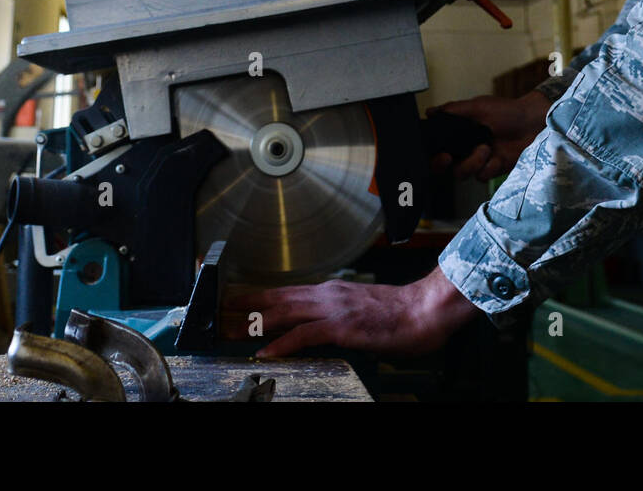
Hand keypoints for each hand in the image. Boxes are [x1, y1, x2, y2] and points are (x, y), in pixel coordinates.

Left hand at [223, 267, 479, 357]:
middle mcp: (327, 294)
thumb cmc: (400, 314)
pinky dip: (281, 343)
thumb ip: (334, 317)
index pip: (283, 291)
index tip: (232, 300)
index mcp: (330, 291)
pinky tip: (266, 351)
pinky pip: (304, 334)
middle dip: (243, 308)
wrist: (425, 310)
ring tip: (229, 332)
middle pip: (275, 299)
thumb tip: (314, 328)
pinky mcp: (342, 325)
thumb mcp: (359, 312)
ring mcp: (333, 308)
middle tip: (217, 315)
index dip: (255, 295)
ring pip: (282, 313)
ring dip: (253, 323)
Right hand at [428, 90, 549, 180]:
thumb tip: (430, 112)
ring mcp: (478, 160)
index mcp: (458, 133)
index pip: (437, 147)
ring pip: (461, 173)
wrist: (533, 122)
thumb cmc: (507, 111)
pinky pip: (482, 176)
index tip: (439, 153)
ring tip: (486, 149)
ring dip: (471, 163)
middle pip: (443, 166)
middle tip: (448, 158)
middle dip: (442, 165)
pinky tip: (498, 158)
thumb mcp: (478, 106)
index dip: (432, 154)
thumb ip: (453, 110)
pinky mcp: (492, 169)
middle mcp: (464, 148)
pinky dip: (489, 168)